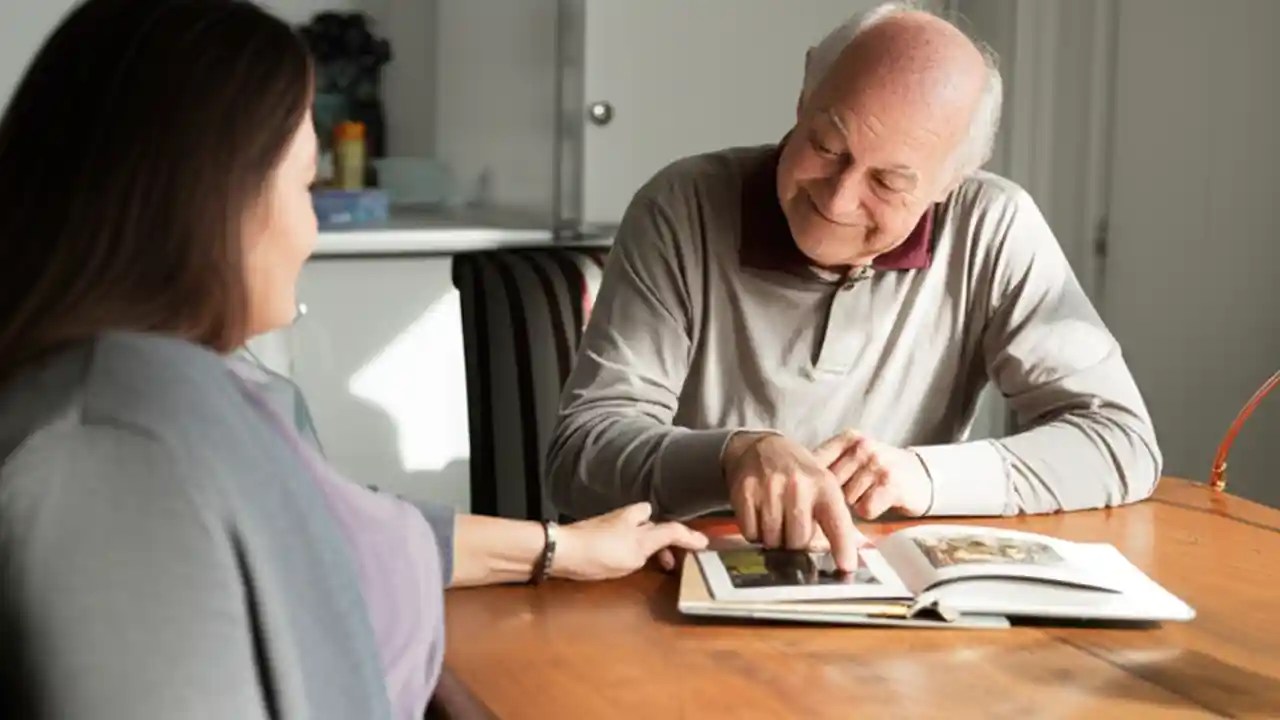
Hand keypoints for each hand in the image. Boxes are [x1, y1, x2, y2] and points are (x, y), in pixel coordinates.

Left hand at [552, 502, 706, 581]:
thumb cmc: (602, 549)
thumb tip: (697, 536)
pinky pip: (623, 544)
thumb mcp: (641, 545)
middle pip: (651, 526)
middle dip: (663, 539)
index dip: (686, 536)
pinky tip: (627, 565)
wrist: (561, 552)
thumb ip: (669, 537)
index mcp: (638, 517)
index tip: (701, 547)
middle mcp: (625, 519)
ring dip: (647, 547)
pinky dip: (632, 553)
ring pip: (636, 535)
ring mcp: (609, 528)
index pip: (670, 525)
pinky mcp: (595, 540)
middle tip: (673, 562)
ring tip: (654, 566)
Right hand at [721, 431, 863, 570]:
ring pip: (773, 540)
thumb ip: (833, 519)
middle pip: (798, 541)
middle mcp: (798, 485)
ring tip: (776, 518)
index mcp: (824, 485)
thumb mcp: (822, 486)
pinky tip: (760, 515)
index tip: (846, 567)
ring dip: (774, 538)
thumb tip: (846, 560)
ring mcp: (770, 488)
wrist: (761, 448)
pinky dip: (755, 532)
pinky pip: (751, 533)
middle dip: (795, 542)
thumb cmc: (797, 474)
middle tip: (792, 527)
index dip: (843, 547)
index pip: (836, 522)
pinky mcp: (746, 492)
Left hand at [813, 430, 932, 518]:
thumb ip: (827, 466)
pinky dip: (869, 512)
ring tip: (868, 496)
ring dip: (853, 506)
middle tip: (849, 497)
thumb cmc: (878, 473)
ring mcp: (877, 463)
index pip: (815, 462)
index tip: (808, 493)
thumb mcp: (853, 459)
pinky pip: (864, 509)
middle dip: (833, 498)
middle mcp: (863, 446)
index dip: (810, 483)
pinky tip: (879, 503)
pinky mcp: (891, 483)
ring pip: (845, 499)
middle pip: (828, 485)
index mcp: (849, 438)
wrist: (921, 478)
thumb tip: (793, 486)